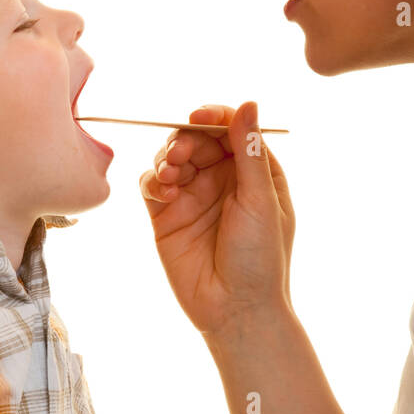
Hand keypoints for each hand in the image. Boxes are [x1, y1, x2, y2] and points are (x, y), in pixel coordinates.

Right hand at [139, 101, 295, 336]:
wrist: (235, 310)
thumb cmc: (260, 259)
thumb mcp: (261, 201)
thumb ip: (250, 153)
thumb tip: (249, 103)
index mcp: (254, 174)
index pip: (231, 129)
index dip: (214, 116)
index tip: (197, 117)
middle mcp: (222, 180)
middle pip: (196, 138)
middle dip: (185, 138)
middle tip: (180, 154)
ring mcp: (193, 197)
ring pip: (171, 157)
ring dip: (166, 157)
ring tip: (172, 176)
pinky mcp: (167, 217)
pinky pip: (152, 185)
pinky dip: (153, 180)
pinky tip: (164, 193)